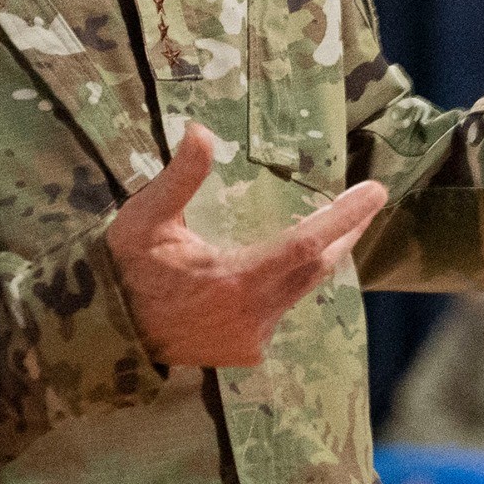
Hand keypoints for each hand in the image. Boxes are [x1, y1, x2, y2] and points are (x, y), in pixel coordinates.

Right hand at [103, 124, 385, 368]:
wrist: (107, 334)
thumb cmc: (127, 269)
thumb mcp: (146, 218)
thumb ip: (180, 177)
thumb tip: (201, 132)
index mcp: (234, 281)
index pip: (305, 245)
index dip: (344, 218)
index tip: (376, 192)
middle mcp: (252, 315)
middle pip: (316, 268)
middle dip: (344, 234)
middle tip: (367, 202)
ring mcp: (251, 338)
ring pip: (301, 291)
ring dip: (319, 258)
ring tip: (337, 228)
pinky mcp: (246, 351)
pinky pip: (281, 310)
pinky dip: (290, 284)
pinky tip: (290, 267)